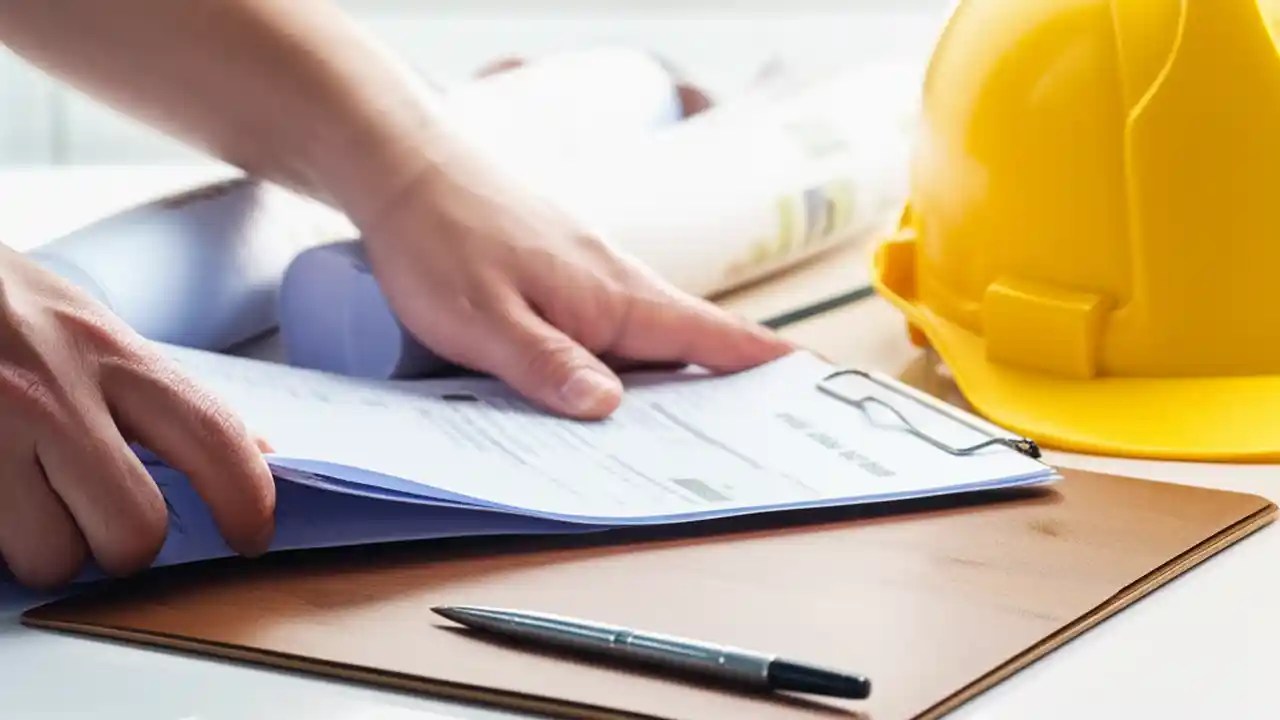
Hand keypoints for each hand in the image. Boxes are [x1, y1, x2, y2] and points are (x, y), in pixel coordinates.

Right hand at [0, 247, 273, 588]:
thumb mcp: (88, 328)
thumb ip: (164, 395)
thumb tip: (258, 455)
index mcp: (107, 350)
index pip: (213, 436)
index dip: (248, 500)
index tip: (252, 535)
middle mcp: (52, 390)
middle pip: (134, 528)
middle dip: (123, 546)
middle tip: (101, 521)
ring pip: (51, 556)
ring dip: (45, 548)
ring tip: (25, 503)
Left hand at [360, 140, 793, 419]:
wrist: (407, 171)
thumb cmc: (441, 240)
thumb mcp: (484, 320)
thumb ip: (546, 365)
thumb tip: (610, 411)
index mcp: (617, 297)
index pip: (715, 336)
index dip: (769, 366)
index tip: (819, 389)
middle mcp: (618, 289)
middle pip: (692, 352)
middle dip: (728, 400)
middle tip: (756, 456)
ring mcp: (593, 285)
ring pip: (649, 349)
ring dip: (672, 392)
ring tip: (684, 451)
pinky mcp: (565, 285)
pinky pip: (611, 338)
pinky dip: (625, 373)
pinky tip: (604, 405)